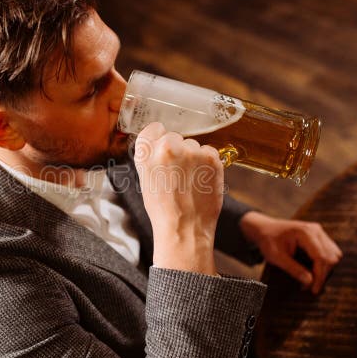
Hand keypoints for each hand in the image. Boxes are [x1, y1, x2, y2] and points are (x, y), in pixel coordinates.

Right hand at [134, 122, 224, 275]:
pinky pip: (209, 152)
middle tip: (178, 173)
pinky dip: (207, 164)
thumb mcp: (146, 180)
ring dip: (193, 158)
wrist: (184, 228)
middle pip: (174, 137)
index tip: (164, 149)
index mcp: (146, 152)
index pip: (154, 129)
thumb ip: (151, 158)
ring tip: (190, 181)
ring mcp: (191, 151)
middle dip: (178, 151)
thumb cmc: (164, 210)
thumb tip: (160, 145)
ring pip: (193, 145)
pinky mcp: (211, 158)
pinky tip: (201, 180)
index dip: (160, 139)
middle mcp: (167, 147)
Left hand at [239, 212, 342, 293]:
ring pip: (334, 255)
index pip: (321, 257)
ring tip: (311, 281)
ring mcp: (319, 232)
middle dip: (323, 275)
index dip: (320, 276)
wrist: (265, 229)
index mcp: (305, 232)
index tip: (313, 290)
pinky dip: (324, 265)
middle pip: (331, 257)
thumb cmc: (268, 241)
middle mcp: (316, 230)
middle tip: (310, 288)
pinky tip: (313, 273)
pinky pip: (330, 253)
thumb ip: (293, 269)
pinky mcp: (320, 237)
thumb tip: (310, 282)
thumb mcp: (276, 257)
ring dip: (325, 270)